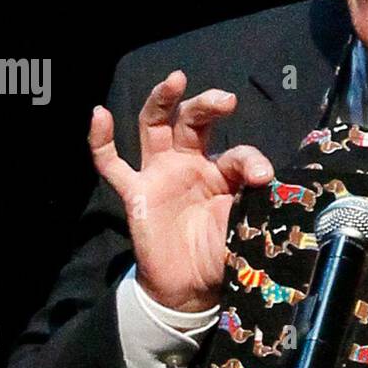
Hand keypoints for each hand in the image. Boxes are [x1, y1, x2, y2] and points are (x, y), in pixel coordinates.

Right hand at [88, 70, 273, 312]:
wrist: (191, 288)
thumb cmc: (221, 252)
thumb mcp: (245, 224)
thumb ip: (255, 200)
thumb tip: (268, 180)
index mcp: (221, 171)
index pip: (237, 153)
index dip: (250, 161)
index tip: (262, 177)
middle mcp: (190, 164)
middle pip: (193, 122)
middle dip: (207, 105)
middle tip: (225, 99)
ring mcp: (160, 174)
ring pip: (155, 126)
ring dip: (162, 101)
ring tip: (175, 80)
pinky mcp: (135, 193)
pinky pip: (112, 164)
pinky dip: (101, 140)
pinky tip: (98, 115)